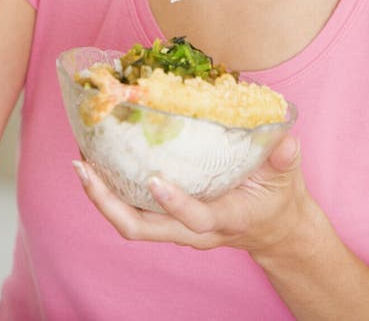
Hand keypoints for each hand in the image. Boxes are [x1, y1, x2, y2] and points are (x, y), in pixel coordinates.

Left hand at [73, 134, 309, 259]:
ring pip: (130, 221)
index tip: (155, 180)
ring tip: (80, 162)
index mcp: (224, 219)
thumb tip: (285, 140)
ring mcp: (177, 225)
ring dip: (101, 195)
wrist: (276, 228)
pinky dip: (111, 188)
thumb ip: (285, 159)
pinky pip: (133, 208)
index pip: (196, 218)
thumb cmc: (278, 198)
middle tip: (84, 169)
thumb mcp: (288, 177)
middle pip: (141, 229)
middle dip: (108, 204)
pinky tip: (97, 159)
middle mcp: (193, 229)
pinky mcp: (168, 216)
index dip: (175, 204)